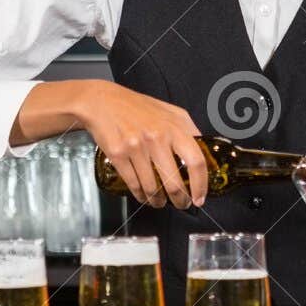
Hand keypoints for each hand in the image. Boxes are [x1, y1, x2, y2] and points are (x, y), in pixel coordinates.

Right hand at [76, 82, 208, 207]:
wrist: (102, 102)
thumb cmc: (137, 107)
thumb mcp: (170, 111)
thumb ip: (188, 129)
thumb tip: (203, 150)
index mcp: (174, 127)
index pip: (196, 161)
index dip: (200, 185)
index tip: (199, 197)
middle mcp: (157, 137)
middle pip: (174, 183)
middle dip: (179, 201)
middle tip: (181, 204)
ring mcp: (137, 147)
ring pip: (152, 188)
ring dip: (158, 201)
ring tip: (159, 202)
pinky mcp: (118, 155)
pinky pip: (134, 184)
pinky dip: (140, 195)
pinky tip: (144, 195)